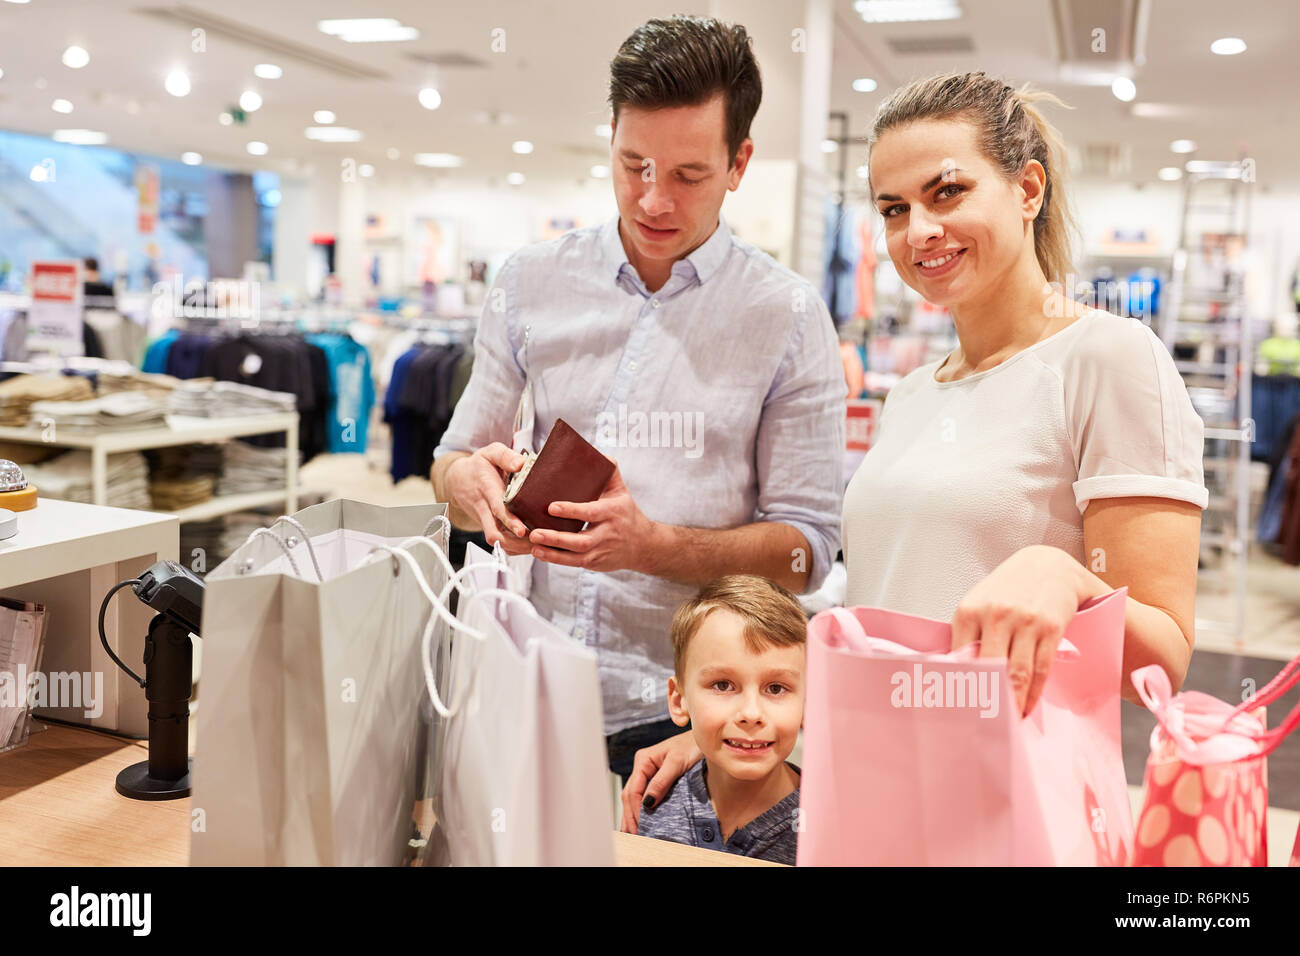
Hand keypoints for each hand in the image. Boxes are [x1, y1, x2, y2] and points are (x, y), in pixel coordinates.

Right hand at [445, 443, 532, 552]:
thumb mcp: (490, 452)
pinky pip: (498, 541)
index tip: (522, 530)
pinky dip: (512, 547)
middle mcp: (484, 508)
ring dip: (515, 547)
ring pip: (496, 541)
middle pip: (495, 532)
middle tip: (534, 543)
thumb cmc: (479, 466)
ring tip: (536, 546)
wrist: (458, 479)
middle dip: (514, 542)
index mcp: (487, 489)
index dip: (510, 521)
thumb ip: (505, 456)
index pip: (497, 508)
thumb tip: (522, 463)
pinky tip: (528, 546)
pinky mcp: (487, 526)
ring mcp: (485, 520)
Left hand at [526, 463, 656, 571]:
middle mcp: (607, 533)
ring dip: (553, 552)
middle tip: (535, 532)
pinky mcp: (595, 563)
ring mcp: (601, 550)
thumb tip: (599, 455)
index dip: (571, 511)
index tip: (551, 507)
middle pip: (581, 540)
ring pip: (576, 555)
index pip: (590, 512)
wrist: (643, 545)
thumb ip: (610, 472)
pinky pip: (574, 563)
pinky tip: (540, 553)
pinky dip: (556, 559)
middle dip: (557, 538)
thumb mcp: (621, 491)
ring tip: (534, 545)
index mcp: (612, 512)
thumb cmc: (627, 513)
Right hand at [619, 730, 701, 833]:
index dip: (635, 809)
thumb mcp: (677, 762)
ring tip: (631, 834)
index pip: (633, 789)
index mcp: (643, 760)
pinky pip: (643, 796)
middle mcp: (642, 766)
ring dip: (631, 815)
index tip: (640, 826)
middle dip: (630, 816)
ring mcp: (648, 773)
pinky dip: (639, 809)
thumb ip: (661, 781)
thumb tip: (647, 803)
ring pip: (633, 797)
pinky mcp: (656, 779)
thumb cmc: (693, 746)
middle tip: (634, 836)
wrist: (706, 740)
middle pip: (630, 795)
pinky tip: (638, 821)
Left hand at [950, 545, 1090, 716]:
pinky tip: (1027, 708)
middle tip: (983, 728)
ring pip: (1016, 674)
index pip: (960, 659)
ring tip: (1007, 725)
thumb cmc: (1008, 589)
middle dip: (986, 702)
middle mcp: (995, 615)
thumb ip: (968, 636)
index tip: (958, 712)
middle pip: (988, 670)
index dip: (959, 688)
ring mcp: (1025, 621)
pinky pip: (1040, 669)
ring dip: (1012, 705)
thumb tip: (954, 675)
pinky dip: (1033, 694)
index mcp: (969, 611)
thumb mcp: (979, 604)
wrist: (1049, 566)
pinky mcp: (1050, 628)